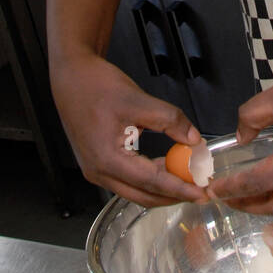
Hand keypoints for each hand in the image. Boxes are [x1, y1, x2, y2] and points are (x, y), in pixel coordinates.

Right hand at [50, 52, 208, 207]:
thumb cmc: (97, 86)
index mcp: (107, 159)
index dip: (179, 188)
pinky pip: (127, 181)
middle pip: (143, 195)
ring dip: (161, 188)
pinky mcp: (98, 164)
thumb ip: (170, 121)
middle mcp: (99, 171)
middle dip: (173, 195)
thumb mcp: (139, 100)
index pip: (151, 182)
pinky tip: (165, 168)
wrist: (72, 77)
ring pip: (135, 191)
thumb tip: (193, 140)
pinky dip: (148, 178)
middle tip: (199, 190)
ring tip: (186, 179)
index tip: (201, 193)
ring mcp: (96, 170)